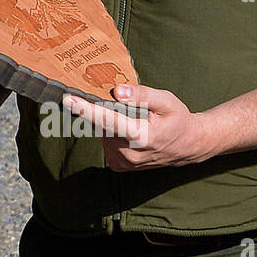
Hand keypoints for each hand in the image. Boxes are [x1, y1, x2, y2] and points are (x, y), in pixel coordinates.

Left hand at [61, 84, 217, 170]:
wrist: (188, 146)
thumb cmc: (177, 119)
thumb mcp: (166, 101)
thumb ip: (141, 95)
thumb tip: (116, 91)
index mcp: (141, 136)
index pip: (108, 121)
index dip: (86, 109)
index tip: (68, 100)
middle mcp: (129, 153)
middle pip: (101, 125)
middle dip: (100, 110)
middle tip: (118, 103)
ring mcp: (123, 162)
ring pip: (101, 133)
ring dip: (109, 123)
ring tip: (132, 120)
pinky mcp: (119, 165)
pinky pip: (106, 142)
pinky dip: (111, 133)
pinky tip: (128, 131)